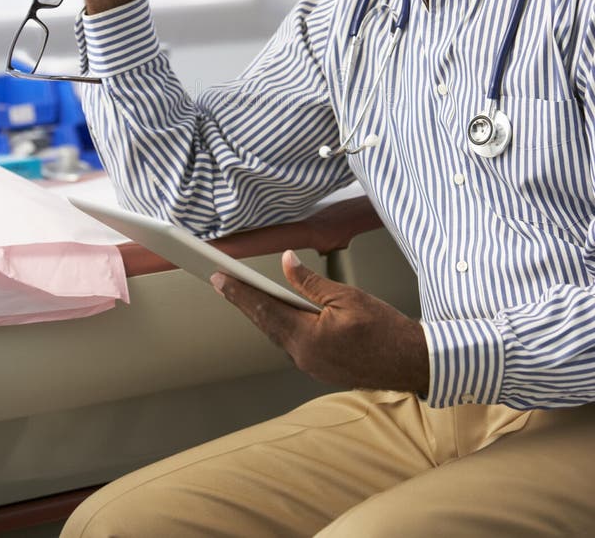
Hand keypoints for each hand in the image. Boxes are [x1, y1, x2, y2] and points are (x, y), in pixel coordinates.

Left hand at [210, 250, 428, 393]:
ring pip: (279, 335)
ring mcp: (311, 366)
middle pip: (266, 323)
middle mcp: (304, 357)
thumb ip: (311, 282)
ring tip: (246, 293)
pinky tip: (280, 313)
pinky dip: (282, 326)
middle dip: (244, 301)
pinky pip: (294, 344)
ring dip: (263, 314)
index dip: (239, 292)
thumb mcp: (348, 296)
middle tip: (222, 282)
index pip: (265, 309)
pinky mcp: (320, 369)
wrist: (411, 363)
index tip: (219, 278)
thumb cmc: (386, 330)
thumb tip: (287, 262)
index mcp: (308, 338)